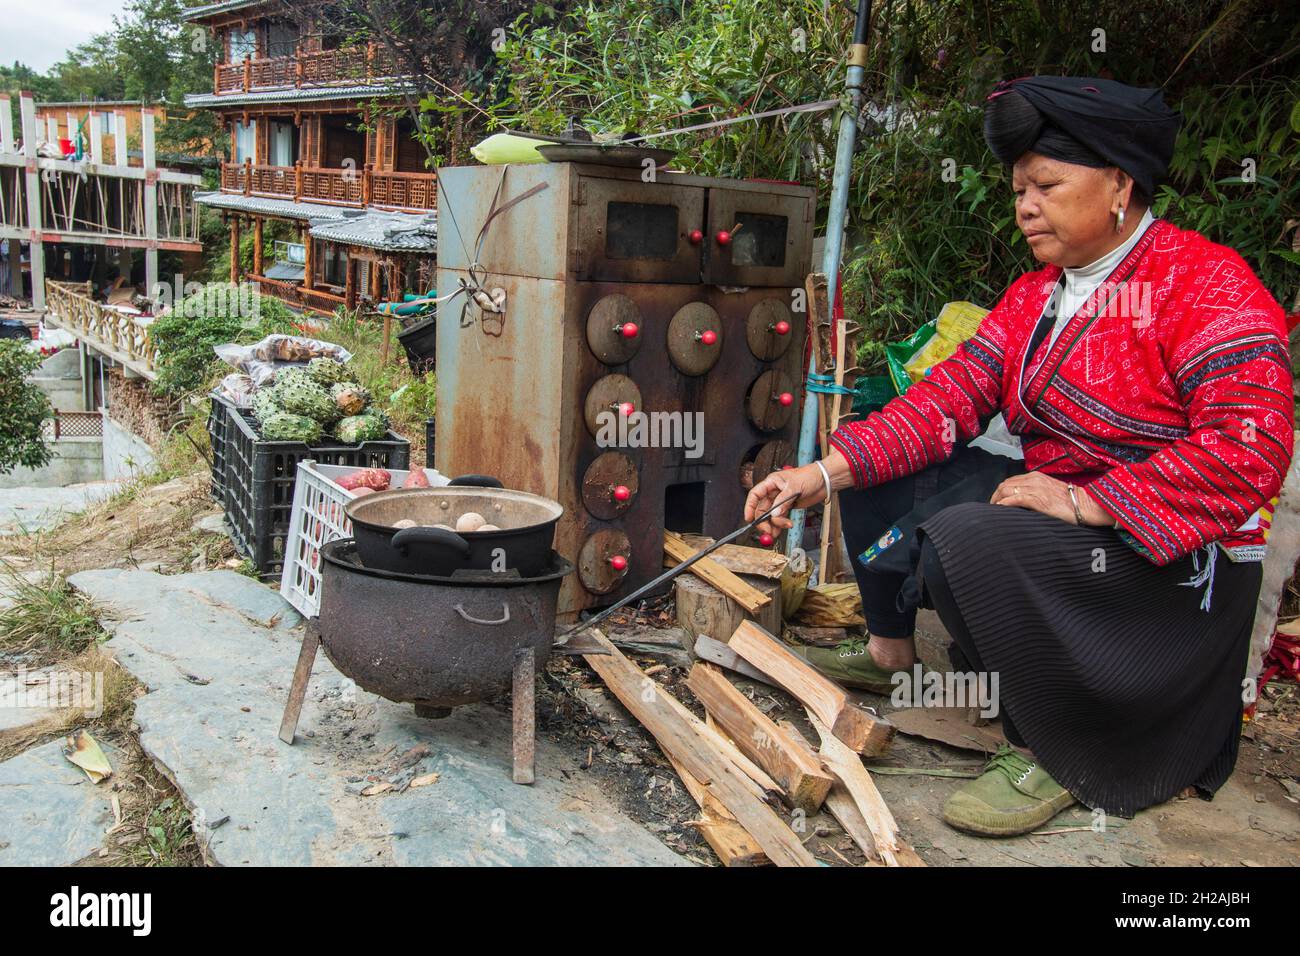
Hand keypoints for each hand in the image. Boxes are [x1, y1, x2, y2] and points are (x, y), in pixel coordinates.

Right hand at [745, 463, 826, 535]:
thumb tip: (774, 515)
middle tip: (768, 531)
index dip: (750, 506)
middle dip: (763, 521)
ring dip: (772, 525)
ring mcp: (780, 500)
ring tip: (776, 533)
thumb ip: (783, 502)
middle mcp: (774, 492)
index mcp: (772, 482)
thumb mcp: (794, 487)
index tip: (749, 518)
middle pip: (762, 509)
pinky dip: (779, 525)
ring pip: (771, 516)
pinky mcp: (788, 507)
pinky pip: (780, 518)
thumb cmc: (810, 476)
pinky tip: (781, 529)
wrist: (825, 481)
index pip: (755, 494)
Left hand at [990, 472, 1115, 526]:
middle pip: (1005, 485)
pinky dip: (1003, 504)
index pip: (1011, 481)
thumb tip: (1023, 500)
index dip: (1001, 491)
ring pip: (1006, 490)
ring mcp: (1034, 488)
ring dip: (996, 500)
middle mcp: (1033, 479)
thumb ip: (1037, 491)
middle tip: (993, 507)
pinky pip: (1013, 499)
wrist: (1086, 505)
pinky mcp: (1037, 499)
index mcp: (1036, 476)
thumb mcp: (1050, 490)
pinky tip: (1000, 510)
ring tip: (994, 510)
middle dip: (995, 496)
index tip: (997, 501)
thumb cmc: (1071, 501)